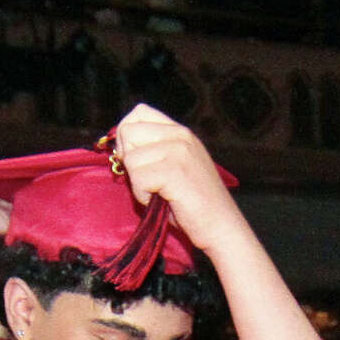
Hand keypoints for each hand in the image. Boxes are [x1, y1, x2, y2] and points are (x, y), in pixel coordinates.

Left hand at [106, 103, 250, 255]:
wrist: (220, 226)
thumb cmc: (192, 203)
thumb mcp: (174, 165)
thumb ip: (153, 149)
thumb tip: (118, 146)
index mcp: (180, 131)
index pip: (139, 113)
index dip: (126, 135)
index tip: (134, 157)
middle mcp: (180, 135)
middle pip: (128, 133)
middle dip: (129, 161)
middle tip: (148, 180)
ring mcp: (178, 151)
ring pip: (131, 160)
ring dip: (138, 183)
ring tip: (160, 193)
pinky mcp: (174, 171)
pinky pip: (138, 179)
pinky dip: (143, 196)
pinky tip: (162, 200)